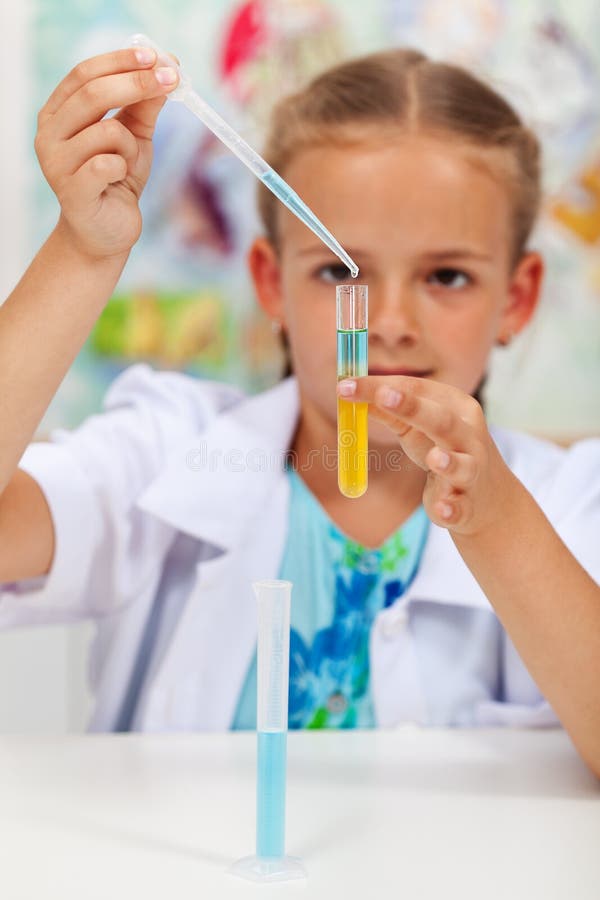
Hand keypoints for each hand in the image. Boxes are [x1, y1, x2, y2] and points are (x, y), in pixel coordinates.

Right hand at [34, 47, 178, 259]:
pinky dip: (124, 168)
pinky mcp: (71, 191)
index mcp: (58, 113)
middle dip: (137, 84)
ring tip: (128, 164)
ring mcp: (55, 163)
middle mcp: (48, 134)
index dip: (120, 61)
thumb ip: (145, 104)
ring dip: (131, 145)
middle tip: (172, 79)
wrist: (107, 232)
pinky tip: (118, 181)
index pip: (84, 74)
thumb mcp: (135, 136)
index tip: (155, 55)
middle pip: (92, 94)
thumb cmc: (116, 179)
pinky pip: (108, 164)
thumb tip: (168, 65)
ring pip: (107, 132)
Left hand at [337, 376, 514, 535]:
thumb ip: (387, 411)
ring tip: (435, 459)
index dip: (380, 387)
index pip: (417, 390)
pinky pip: (459, 508)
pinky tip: (442, 509)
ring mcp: (472, 472)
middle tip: (385, 396)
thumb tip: (348, 391)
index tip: (344, 386)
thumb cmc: (445, 450)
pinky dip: (451, 508)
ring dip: (448, 462)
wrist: (487, 499)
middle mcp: (468, 436)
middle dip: (414, 408)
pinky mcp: (467, 505)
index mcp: (456, 408)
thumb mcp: (417, 428)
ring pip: (462, 465)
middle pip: (441, 420)